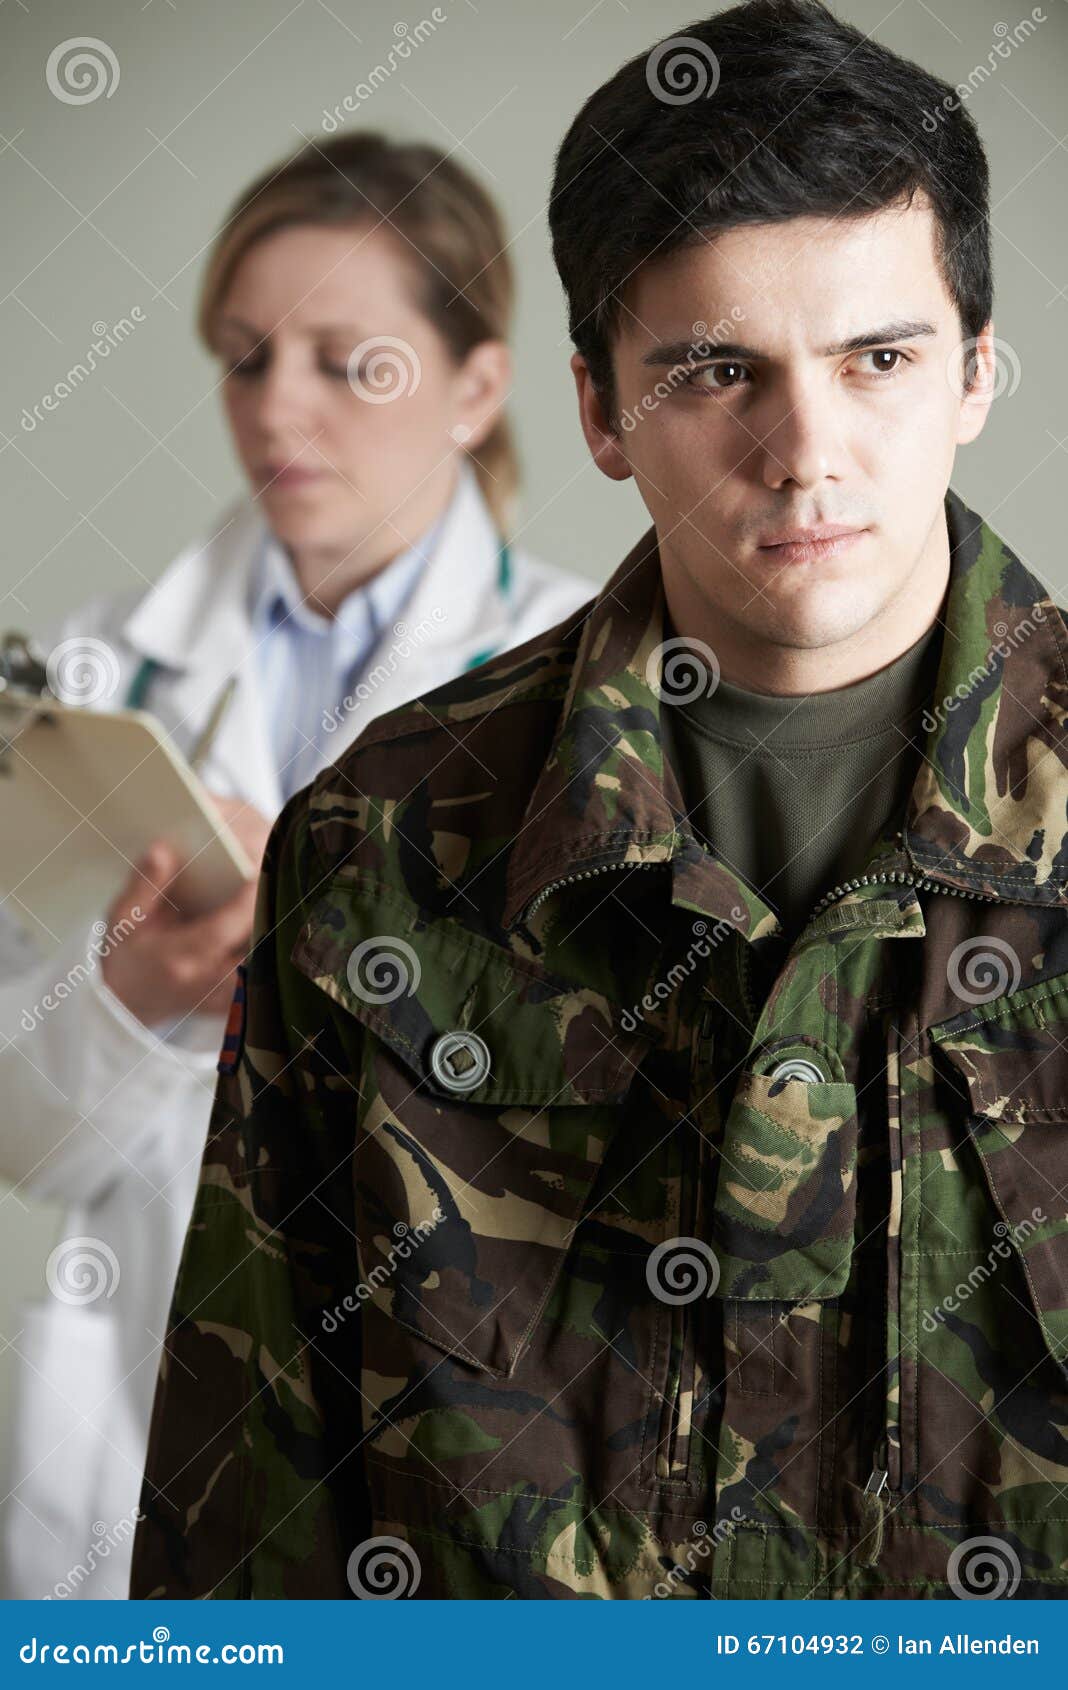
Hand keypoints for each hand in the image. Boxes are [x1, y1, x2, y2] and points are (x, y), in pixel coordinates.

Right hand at [100, 795, 272, 1026]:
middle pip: (257, 951)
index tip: (260, 871)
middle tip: (289, 880)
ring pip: (270, 968)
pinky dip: (281, 953)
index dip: (244, 902)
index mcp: (178, 958)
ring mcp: (225, 997)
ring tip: (297, 899)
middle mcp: (207, 981)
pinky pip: (270, 979)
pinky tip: (294, 926)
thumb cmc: (128, 955)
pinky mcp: (239, 1002)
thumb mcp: (123, 919)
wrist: (128, 1002)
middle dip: (275, 916)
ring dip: (283, 935)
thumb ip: (145, 885)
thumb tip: (162, 849)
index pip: (219, 931)